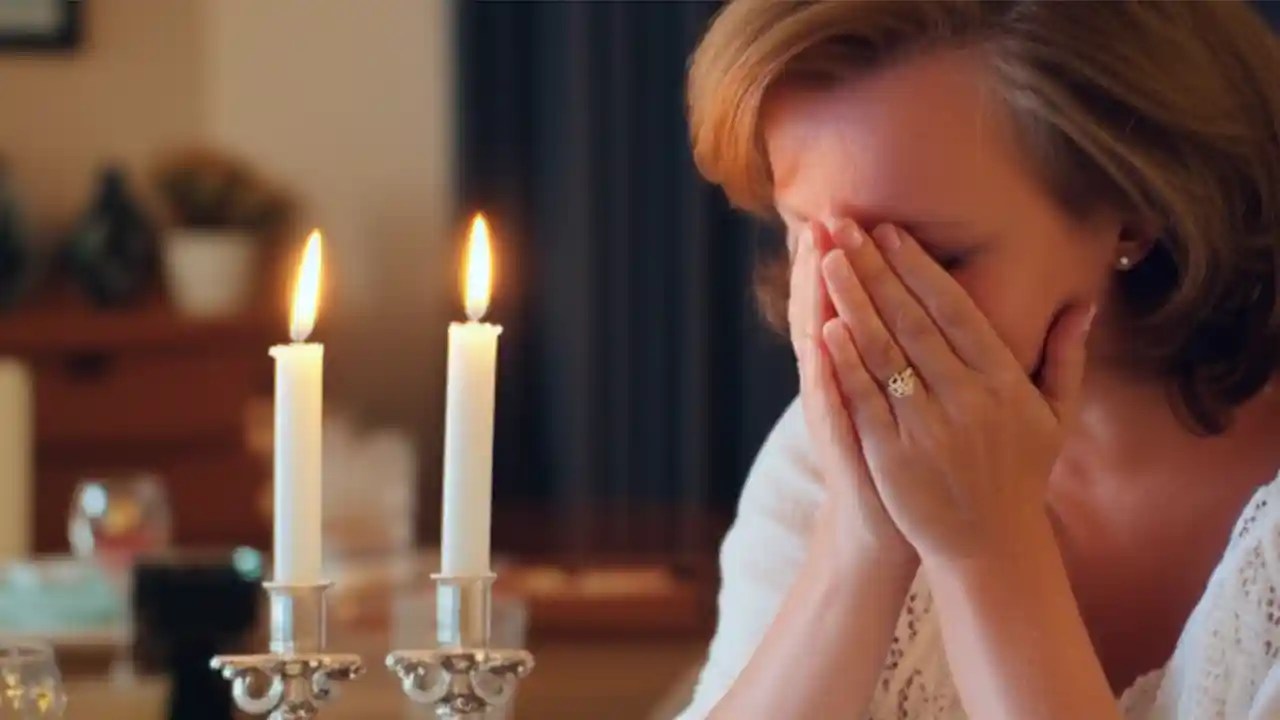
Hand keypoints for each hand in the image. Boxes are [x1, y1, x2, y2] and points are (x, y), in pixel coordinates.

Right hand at [789, 221, 913, 563]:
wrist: (885, 530)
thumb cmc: (910, 466)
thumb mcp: (915, 406)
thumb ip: (924, 358)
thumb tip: (945, 313)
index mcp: (867, 370)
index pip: (858, 305)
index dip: (859, 263)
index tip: (860, 216)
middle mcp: (842, 383)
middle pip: (831, 311)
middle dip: (830, 264)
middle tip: (826, 215)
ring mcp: (836, 410)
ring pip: (822, 345)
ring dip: (817, 299)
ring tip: (817, 252)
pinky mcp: (840, 441)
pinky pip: (829, 396)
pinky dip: (826, 365)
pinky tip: (824, 331)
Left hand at [816, 222, 1093, 565]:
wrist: (990, 547)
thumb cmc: (1019, 476)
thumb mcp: (1052, 417)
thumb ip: (1064, 358)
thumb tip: (1083, 303)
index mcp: (1004, 382)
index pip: (955, 310)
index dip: (919, 268)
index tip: (890, 231)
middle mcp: (968, 398)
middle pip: (913, 320)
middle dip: (875, 268)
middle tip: (844, 225)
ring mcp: (930, 427)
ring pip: (885, 352)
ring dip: (853, 301)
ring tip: (827, 260)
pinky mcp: (895, 456)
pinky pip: (866, 400)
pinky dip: (845, 363)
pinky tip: (823, 328)